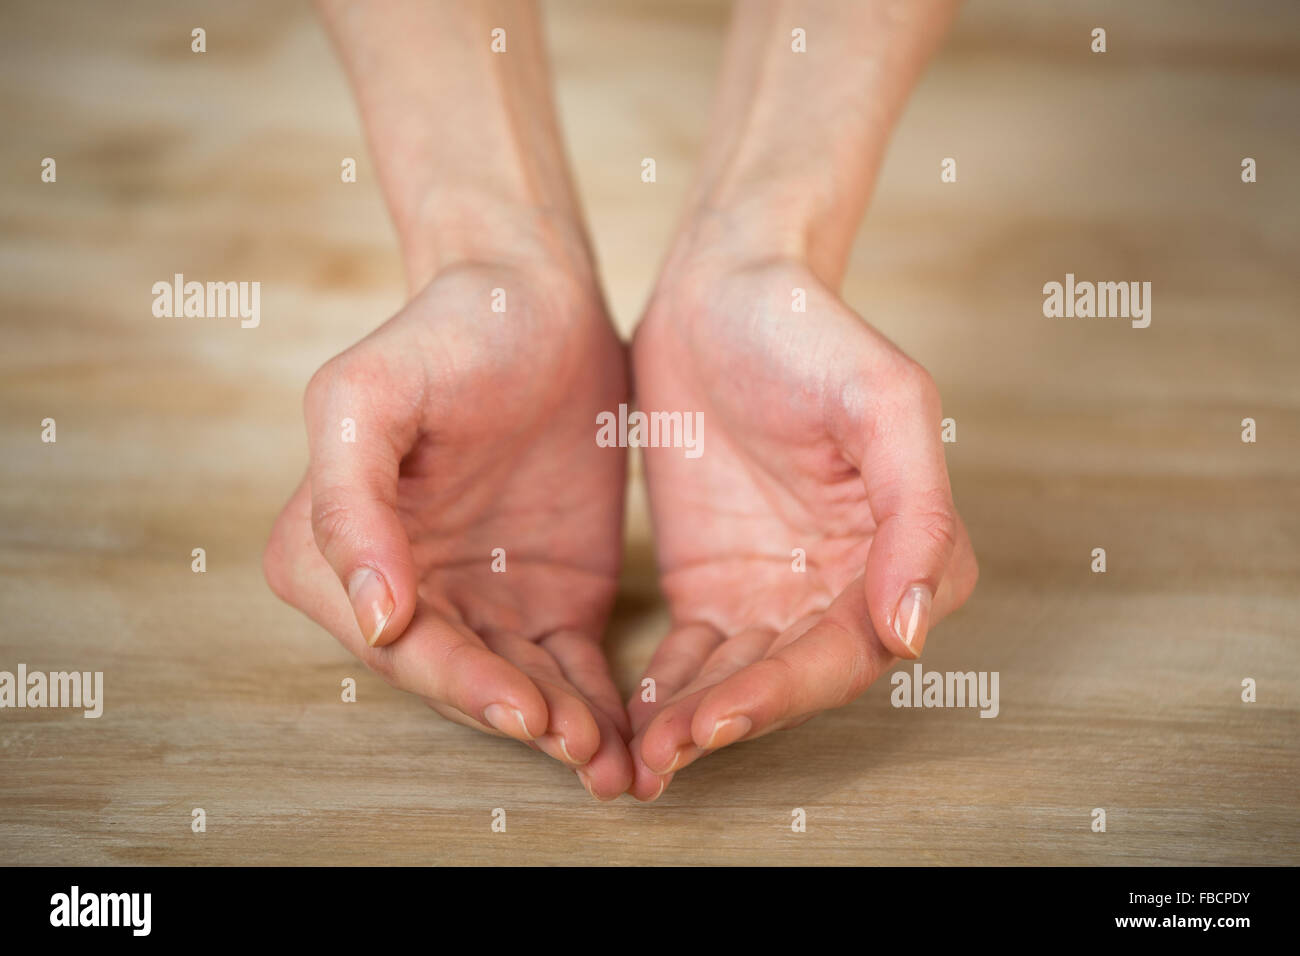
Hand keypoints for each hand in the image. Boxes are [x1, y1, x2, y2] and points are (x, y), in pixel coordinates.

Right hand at [263, 261, 634, 798]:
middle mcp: (404, 590)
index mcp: (337, 552)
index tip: (517, 710)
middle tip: (575, 745)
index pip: (398, 641)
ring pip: (518, 684)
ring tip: (610, 758)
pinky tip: (629, 736)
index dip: (456, 681)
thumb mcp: (368, 396)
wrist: (536, 301)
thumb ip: (350, 504)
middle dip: (518, 716)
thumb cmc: (443, 332)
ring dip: (560, 728)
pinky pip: (571, 668)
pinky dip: (596, 704)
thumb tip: (373, 617)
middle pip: (459, 675)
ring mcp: (481, 602)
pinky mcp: (549, 602)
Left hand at [626, 255, 977, 799]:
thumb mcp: (884, 400)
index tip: (722, 717)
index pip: (854, 648)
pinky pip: (694, 656)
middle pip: (792, 678)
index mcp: (904, 550)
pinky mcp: (715, 586)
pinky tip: (630, 718)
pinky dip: (666, 690)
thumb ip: (915, 511)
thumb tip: (916, 626)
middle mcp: (844, 585)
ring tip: (641, 757)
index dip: (790, 690)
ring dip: (695, 721)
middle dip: (732, 719)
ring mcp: (777, 590)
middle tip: (667, 755)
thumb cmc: (811, 329)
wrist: (721, 290)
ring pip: (741, 678)